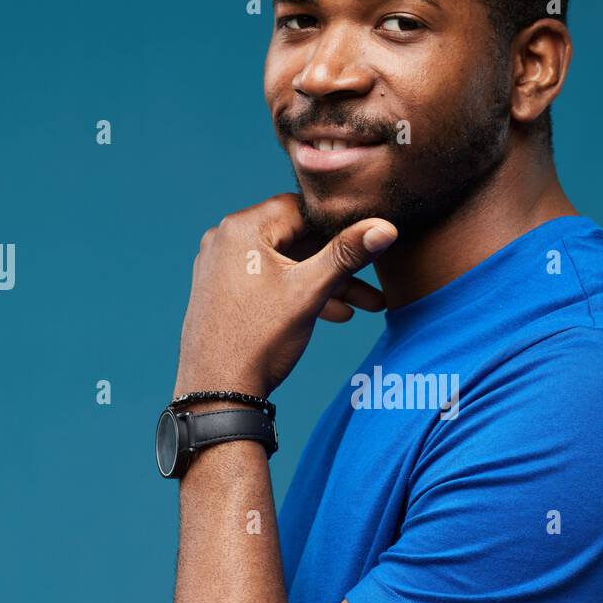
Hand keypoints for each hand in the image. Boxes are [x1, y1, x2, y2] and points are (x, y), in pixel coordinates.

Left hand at [174, 194, 396, 397]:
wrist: (216, 393)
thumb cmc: (257, 340)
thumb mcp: (310, 292)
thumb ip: (348, 255)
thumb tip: (385, 227)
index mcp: (242, 228)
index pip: (303, 209)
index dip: (341, 225)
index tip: (369, 242)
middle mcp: (225, 238)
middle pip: (297, 238)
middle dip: (339, 263)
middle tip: (375, 283)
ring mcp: (221, 265)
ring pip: (287, 263)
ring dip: (325, 283)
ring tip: (365, 306)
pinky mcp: (223, 290)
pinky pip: (269, 280)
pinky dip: (299, 293)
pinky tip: (333, 314)